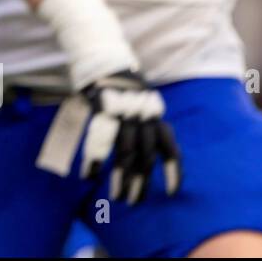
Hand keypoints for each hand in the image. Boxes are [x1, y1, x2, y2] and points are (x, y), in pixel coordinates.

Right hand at [79, 70, 181, 203]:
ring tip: (117, 196)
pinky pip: (100, 141)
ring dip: (122, 178)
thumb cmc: (121, 87)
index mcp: (155, 117)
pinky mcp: (103, 110)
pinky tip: (90, 175)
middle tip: (133, 201)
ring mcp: (124, 114)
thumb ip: (145, 126)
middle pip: (146, 157)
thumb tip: (145, 152)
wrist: (104, 58)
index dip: (172, 172)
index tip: (170, 193)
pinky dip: (95, 160)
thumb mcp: (141, 105)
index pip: (170, 149)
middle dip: (141, 182)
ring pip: (126, 154)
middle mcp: (143, 118)